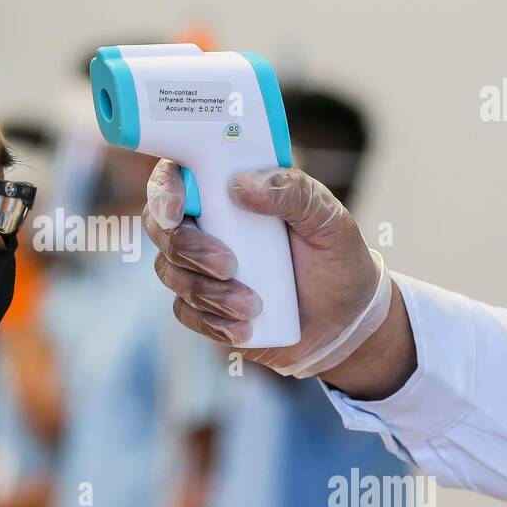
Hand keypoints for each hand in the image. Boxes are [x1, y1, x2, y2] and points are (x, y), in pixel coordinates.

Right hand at [144, 159, 416, 398]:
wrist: (345, 321)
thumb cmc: (336, 259)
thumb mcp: (328, 220)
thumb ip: (294, 192)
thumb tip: (240, 186)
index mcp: (228, 191)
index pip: (174, 176)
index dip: (163, 190)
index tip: (177, 210)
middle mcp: (205, 225)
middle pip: (162, 228)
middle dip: (188, 249)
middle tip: (229, 266)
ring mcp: (200, 268)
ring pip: (171, 273)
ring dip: (208, 293)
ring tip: (253, 306)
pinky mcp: (203, 307)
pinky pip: (186, 312)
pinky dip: (212, 322)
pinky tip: (244, 329)